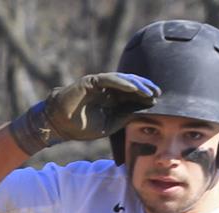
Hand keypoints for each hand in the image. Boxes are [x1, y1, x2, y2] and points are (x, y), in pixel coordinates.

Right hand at [9, 72, 159, 153]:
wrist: (59, 125)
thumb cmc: (82, 127)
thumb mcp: (109, 125)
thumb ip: (124, 117)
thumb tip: (142, 111)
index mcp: (112, 100)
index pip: (132, 95)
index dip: (145, 97)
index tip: (158, 101)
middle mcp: (107, 90)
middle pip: (130, 85)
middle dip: (145, 88)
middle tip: (158, 93)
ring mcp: (99, 84)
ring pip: (122, 80)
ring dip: (136, 85)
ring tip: (148, 91)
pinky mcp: (91, 81)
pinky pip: (109, 80)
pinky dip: (122, 83)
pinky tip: (133, 88)